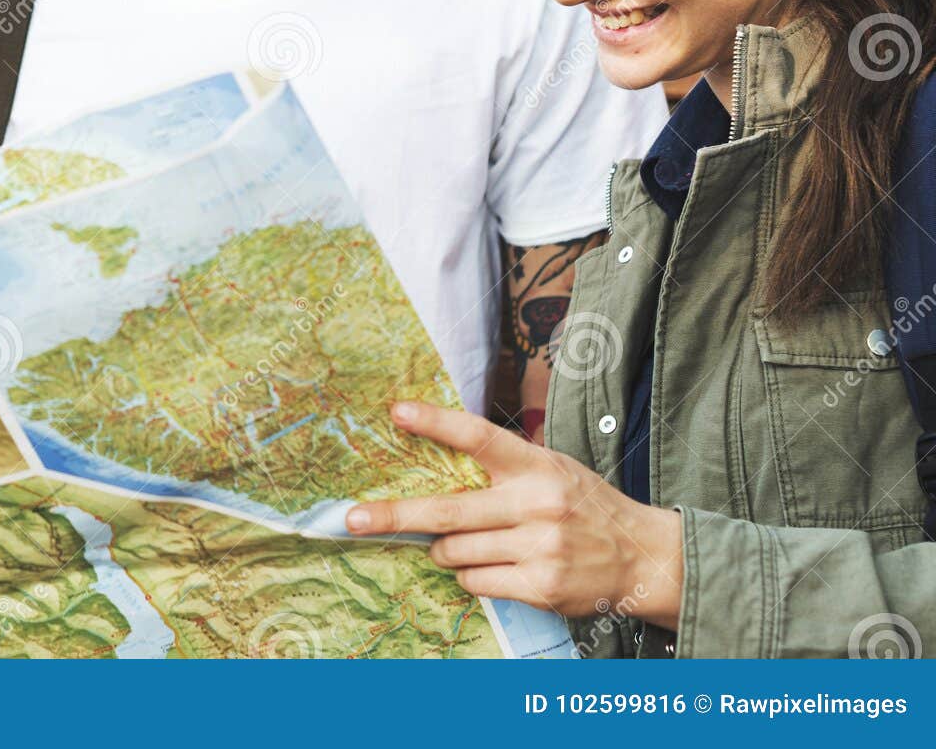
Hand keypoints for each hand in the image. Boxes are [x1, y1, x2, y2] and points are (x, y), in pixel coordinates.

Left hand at [346, 402, 683, 626]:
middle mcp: (536, 503)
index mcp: (537, 465)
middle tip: (353, 519)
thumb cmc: (585, 507)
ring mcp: (538, 547)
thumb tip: (435, 464)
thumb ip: (505, 466)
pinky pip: (475, 582)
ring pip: (455, 552)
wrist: (644, 558)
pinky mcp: (540, 586)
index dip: (436, 422)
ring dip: (446, 551)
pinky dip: (471, 577)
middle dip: (394, 515)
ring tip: (468, 544)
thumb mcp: (552, 470)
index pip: (479, 436)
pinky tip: (496, 568)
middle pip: (447, 510)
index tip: (396, 412)